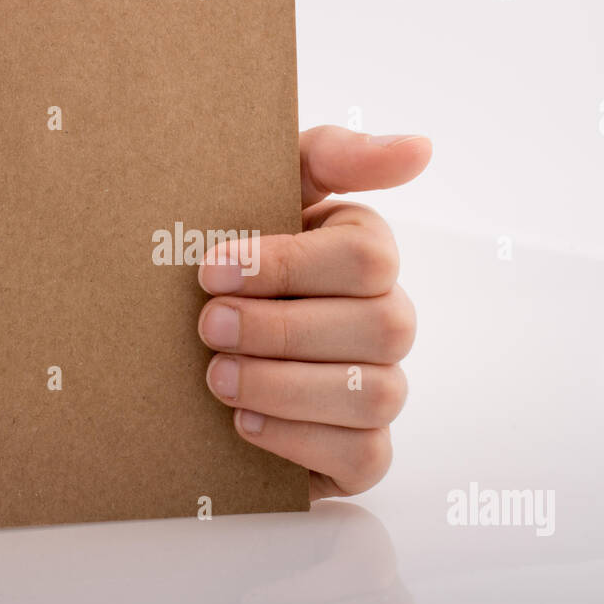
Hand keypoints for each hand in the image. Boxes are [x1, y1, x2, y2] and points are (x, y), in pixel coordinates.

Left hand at [198, 125, 430, 499]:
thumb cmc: (229, 262)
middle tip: (208, 326)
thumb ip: (333, 157)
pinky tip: (244, 423)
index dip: (287, 265)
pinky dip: (300, 440)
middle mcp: (388, 322)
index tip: (211, 269)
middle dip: (282, 328)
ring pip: (374, 394)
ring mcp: (381, 389)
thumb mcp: (267, 193)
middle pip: (379, 326)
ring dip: (286, 385)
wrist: (181, 349)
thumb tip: (421, 147)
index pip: (367, 257)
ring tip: (218, 377)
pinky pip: (363, 455)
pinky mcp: (362, 453)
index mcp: (368, 255)